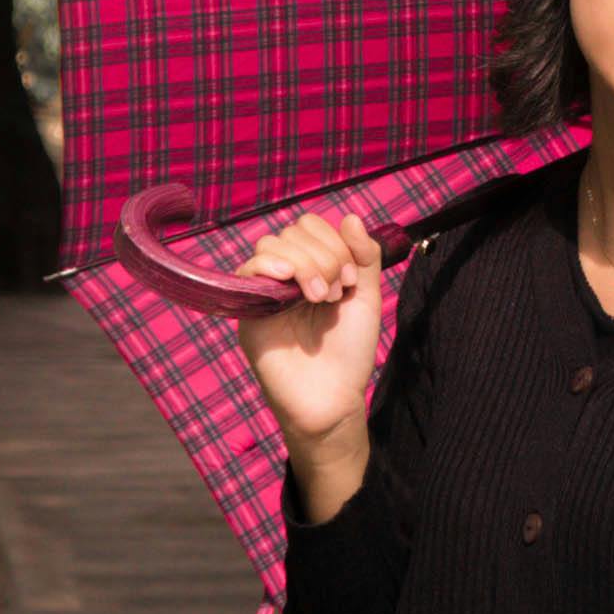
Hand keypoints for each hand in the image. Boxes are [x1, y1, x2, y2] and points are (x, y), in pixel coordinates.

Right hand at [234, 205, 383, 488]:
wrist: (332, 398)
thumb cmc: (349, 352)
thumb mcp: (366, 297)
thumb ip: (364, 256)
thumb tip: (351, 215)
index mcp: (314, 268)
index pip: (312, 226)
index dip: (335, 243)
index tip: (350, 281)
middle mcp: (287, 275)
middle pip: (294, 232)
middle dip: (324, 256)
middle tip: (335, 294)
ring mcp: (265, 290)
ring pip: (272, 245)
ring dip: (304, 264)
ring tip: (319, 298)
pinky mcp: (247, 309)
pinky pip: (247, 269)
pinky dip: (269, 265)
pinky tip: (287, 281)